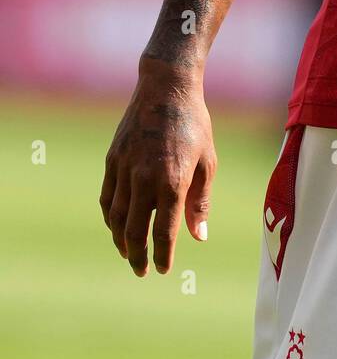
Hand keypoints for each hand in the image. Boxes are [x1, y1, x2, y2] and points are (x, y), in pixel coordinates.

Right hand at [100, 59, 216, 275]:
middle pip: (134, 231)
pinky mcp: (113, 159)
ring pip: (115, 217)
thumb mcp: (208, 162)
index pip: (163, 232)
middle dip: (138, 255)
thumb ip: (201, 202)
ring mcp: (125, 168)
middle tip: (142, 270)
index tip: (162, 270)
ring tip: (128, 252)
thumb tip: (198, 237)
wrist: (166, 88)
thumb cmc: (194, 125)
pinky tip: (116, 225)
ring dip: (120, 240)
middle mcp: (145, 179)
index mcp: (173, 181)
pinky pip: (106, 197)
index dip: (162, 256)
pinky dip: (109, 216)